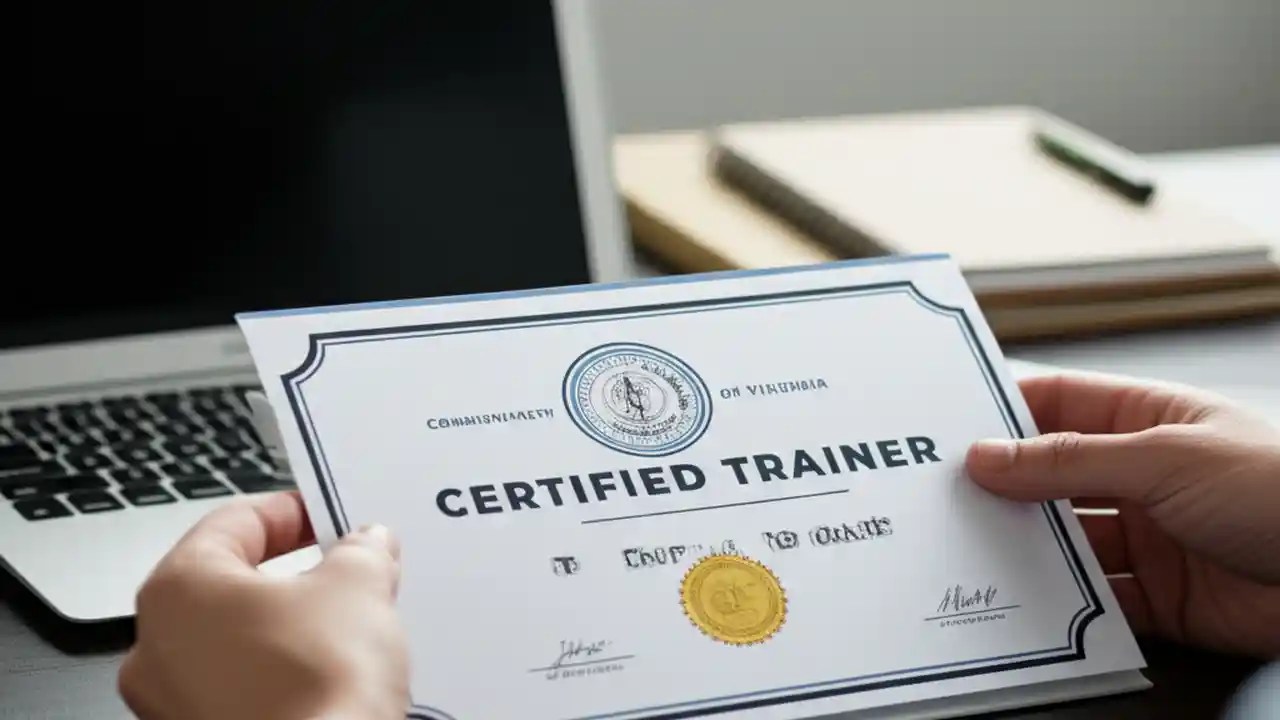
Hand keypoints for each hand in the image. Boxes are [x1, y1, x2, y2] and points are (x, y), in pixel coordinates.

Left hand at [118, 492, 409, 719]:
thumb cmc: (315, 686)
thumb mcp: (359, 584)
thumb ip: (360, 551)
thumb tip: (367, 545)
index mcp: (176, 589)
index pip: (236, 521)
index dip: (294, 511)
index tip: (329, 516)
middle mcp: (155, 648)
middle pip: (232, 586)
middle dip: (295, 576)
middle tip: (347, 573)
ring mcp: (171, 706)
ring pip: (236, 644)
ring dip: (288, 630)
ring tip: (346, 631)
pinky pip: (244, 692)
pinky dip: (282, 679)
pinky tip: (328, 680)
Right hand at [966, 372, 1279, 658]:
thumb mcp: (1164, 460)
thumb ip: (1069, 461)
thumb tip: (988, 456)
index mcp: (1150, 420)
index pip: (1060, 404)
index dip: (1003, 411)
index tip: (946, 425)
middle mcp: (1144, 476)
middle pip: (1053, 476)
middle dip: (1002, 486)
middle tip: (941, 495)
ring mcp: (1152, 537)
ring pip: (1065, 540)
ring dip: (1025, 546)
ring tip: (972, 547)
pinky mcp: (1162, 598)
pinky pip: (1094, 598)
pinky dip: (1060, 603)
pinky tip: (1027, 600)